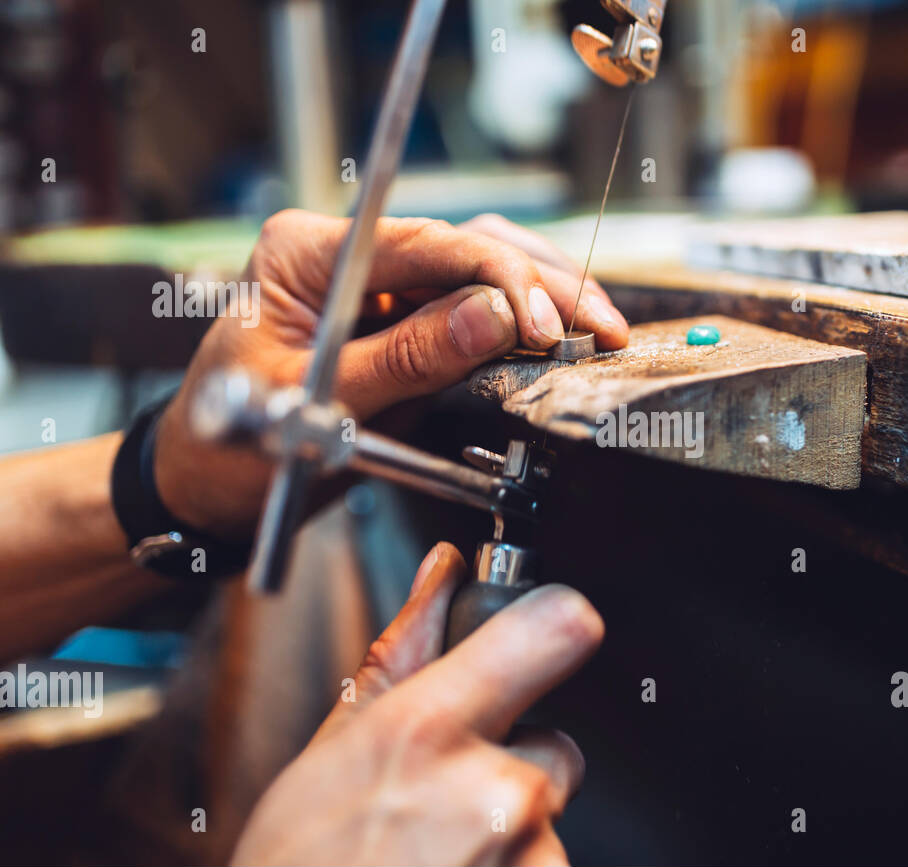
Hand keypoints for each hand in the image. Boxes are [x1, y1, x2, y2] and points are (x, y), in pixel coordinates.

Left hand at [154, 210, 627, 536]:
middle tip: (599, 327)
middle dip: (542, 284)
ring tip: (601, 330)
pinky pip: (475, 310)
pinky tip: (568, 335)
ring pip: (483, 269)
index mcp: (306, 253)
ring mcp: (380, 287)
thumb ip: (407, 360)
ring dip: (548, 298)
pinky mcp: (404, 321)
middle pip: (466, 245)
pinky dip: (526, 324)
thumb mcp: (317, 409)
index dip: (497, 277)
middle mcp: (348, 255)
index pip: (424, 243)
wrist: (209, 487)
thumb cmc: (234, 450)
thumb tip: (494, 320)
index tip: (543, 322)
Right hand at [231, 543, 603, 865]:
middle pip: (556, 743)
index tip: (546, 631)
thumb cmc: (302, 866)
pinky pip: (547, 861)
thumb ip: (402, 653)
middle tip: (442, 802)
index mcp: (432, 730)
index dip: (554, 624)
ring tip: (436, 853)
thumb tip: (443, 573)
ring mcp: (527, 854)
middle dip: (512, 765)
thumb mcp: (333, 750)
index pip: (557, 629)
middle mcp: (494, 791)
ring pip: (549, 812)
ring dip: (510, 827)